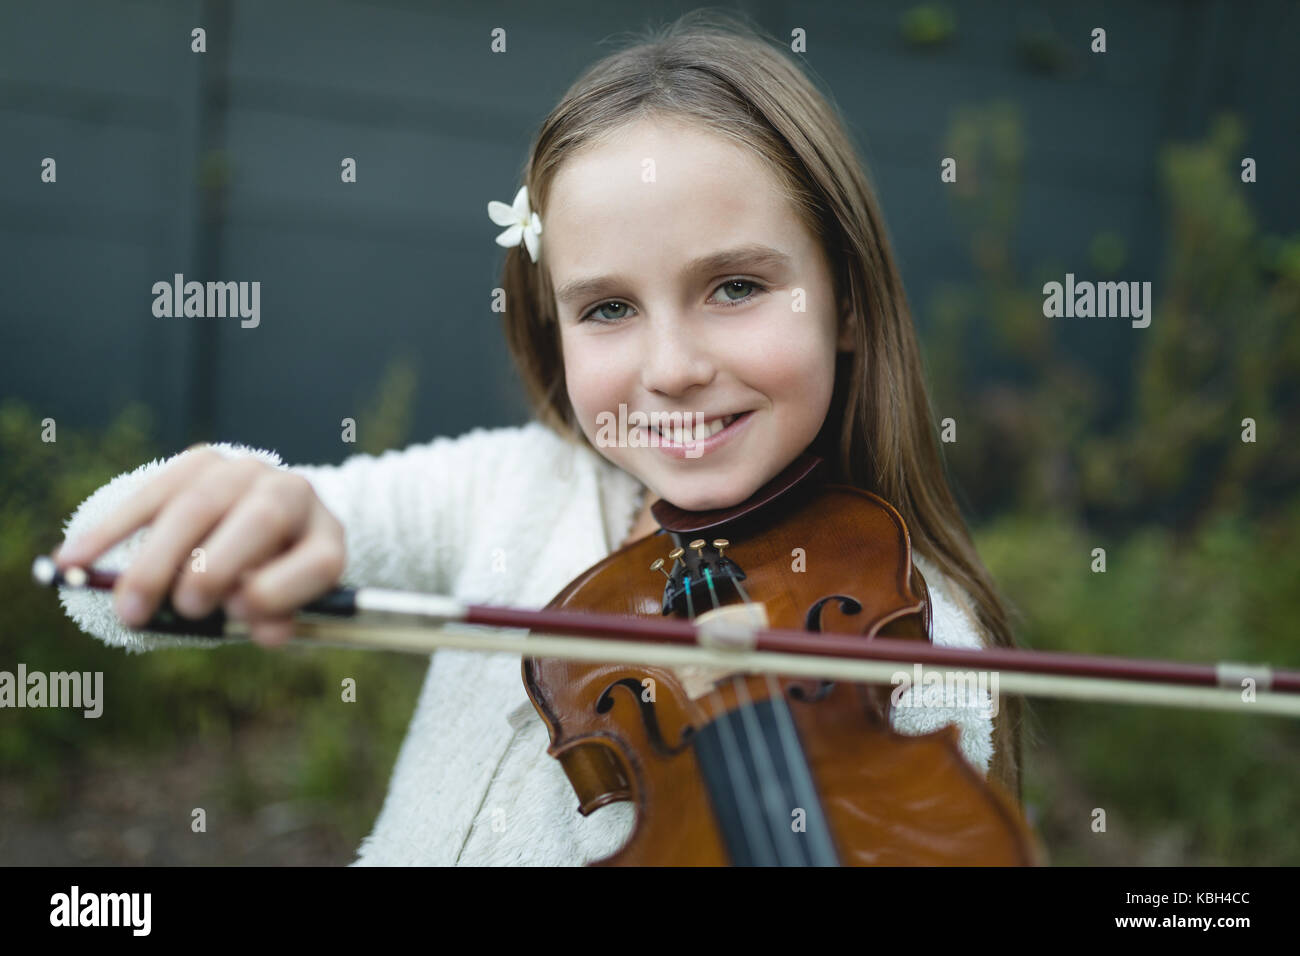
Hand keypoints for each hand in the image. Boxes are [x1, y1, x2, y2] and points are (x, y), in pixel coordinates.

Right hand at [54, 446, 345, 646]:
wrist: (264, 517)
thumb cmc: (268, 576)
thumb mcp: (280, 603)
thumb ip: (274, 619)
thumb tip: (268, 633)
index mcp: (326, 537)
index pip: (320, 562)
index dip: (282, 590)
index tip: (239, 613)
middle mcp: (294, 494)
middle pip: (260, 521)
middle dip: (216, 567)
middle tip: (183, 609)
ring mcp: (248, 471)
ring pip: (198, 505)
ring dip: (156, 558)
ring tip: (127, 607)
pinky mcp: (202, 460)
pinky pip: (152, 492)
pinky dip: (111, 530)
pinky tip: (75, 560)